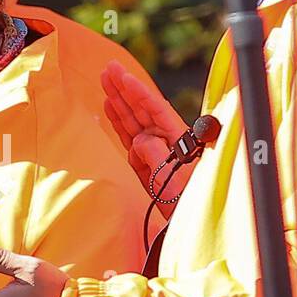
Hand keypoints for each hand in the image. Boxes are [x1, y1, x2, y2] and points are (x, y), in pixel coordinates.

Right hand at [101, 61, 191, 217]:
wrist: (190, 228)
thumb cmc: (190, 205)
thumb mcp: (175, 180)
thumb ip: (156, 155)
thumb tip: (139, 139)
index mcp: (180, 141)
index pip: (157, 110)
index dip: (140, 92)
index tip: (124, 76)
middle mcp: (167, 142)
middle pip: (143, 109)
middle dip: (125, 88)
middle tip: (109, 68)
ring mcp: (155, 152)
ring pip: (133, 120)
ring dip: (118, 100)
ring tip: (105, 81)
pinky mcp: (145, 163)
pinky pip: (128, 137)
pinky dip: (118, 121)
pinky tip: (109, 107)